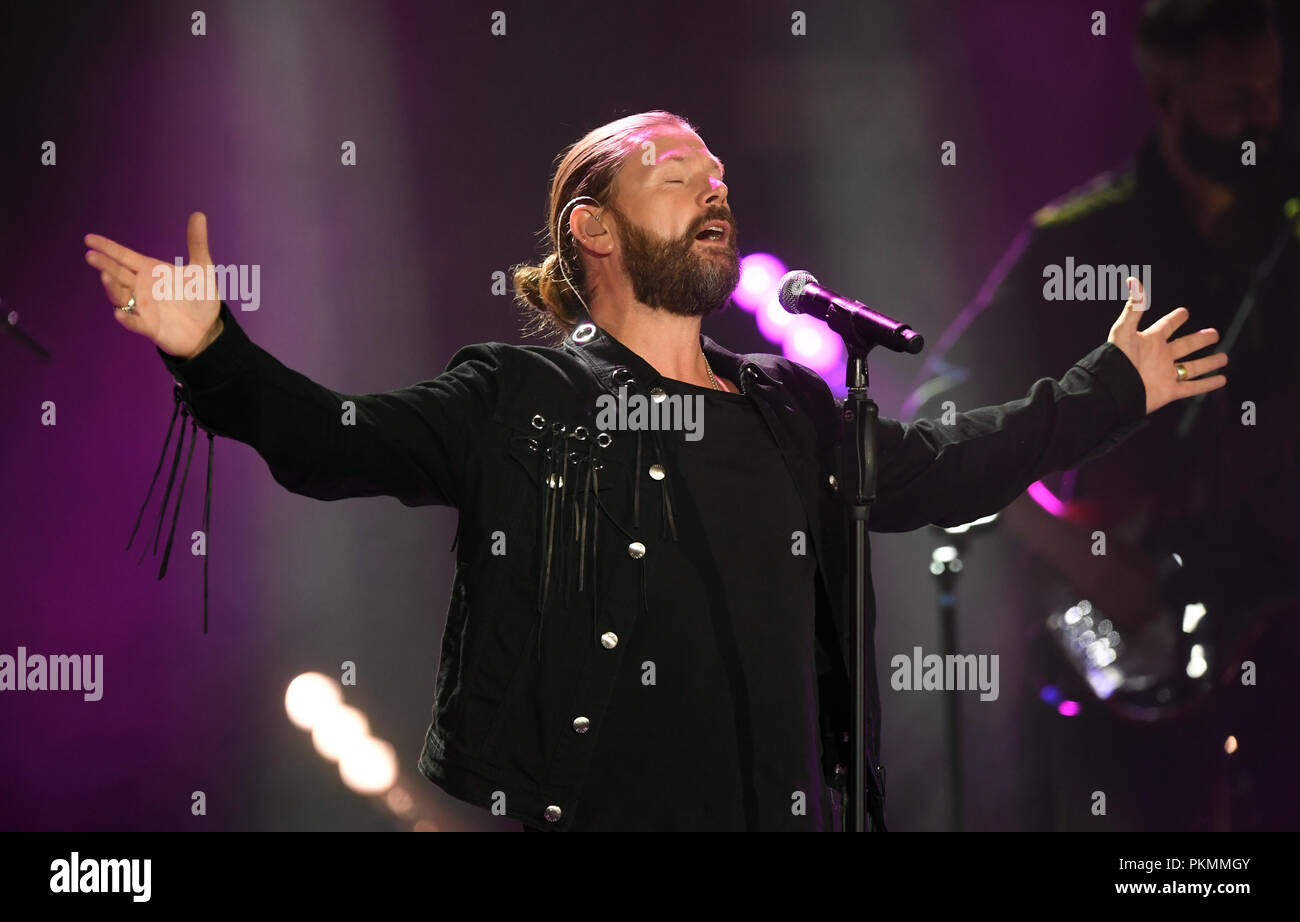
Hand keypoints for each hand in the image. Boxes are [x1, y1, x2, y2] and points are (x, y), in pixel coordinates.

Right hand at [84, 212, 222, 359]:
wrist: (209, 328)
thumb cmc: (200, 297)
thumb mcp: (202, 268)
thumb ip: (197, 243)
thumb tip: (199, 214)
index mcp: (150, 271)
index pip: (124, 256)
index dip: (107, 248)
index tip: (89, 239)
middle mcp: (141, 287)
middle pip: (118, 274)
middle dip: (104, 264)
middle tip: (91, 255)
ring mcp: (143, 308)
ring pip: (120, 296)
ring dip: (112, 287)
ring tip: (106, 276)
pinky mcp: (150, 327)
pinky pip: (134, 322)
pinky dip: (127, 318)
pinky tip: (120, 314)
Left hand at [1107, 276, 1227, 414]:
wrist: (1111, 390)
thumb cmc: (1116, 359)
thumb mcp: (1123, 330)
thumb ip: (1133, 307)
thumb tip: (1133, 280)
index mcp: (1150, 341)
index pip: (1166, 326)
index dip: (1175, 319)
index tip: (1184, 312)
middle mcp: (1160, 357)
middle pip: (1185, 345)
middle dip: (1200, 340)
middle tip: (1215, 333)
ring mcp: (1165, 374)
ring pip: (1192, 367)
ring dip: (1209, 363)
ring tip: (1224, 358)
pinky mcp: (1169, 391)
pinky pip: (1192, 387)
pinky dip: (1208, 384)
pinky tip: (1222, 380)